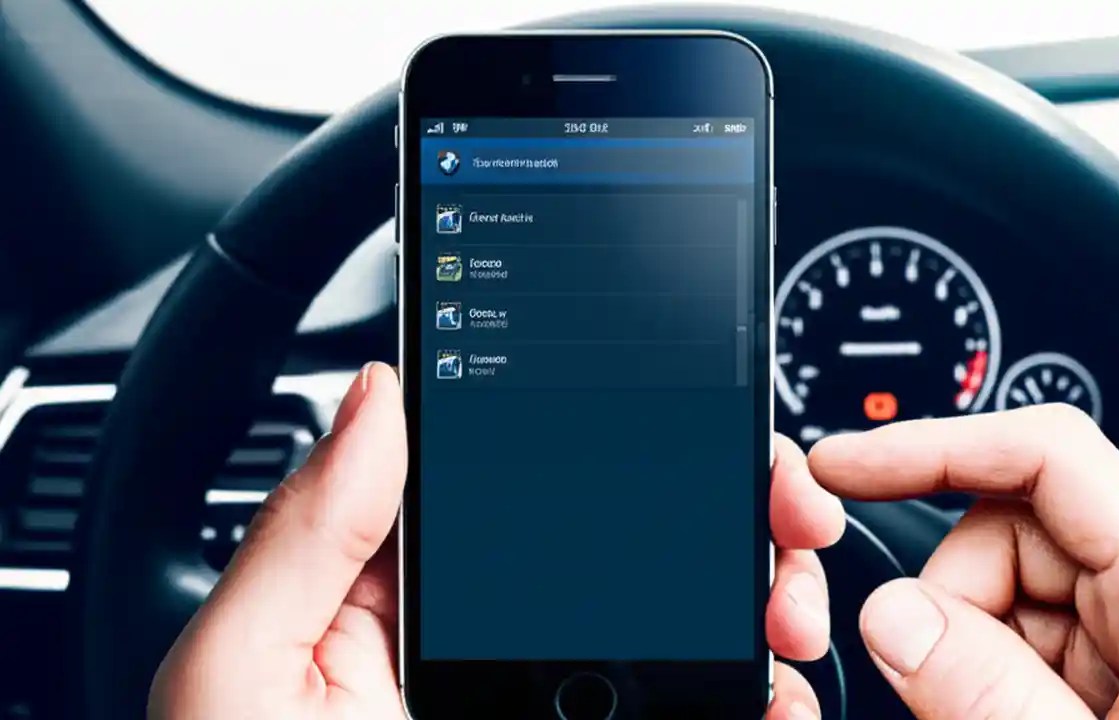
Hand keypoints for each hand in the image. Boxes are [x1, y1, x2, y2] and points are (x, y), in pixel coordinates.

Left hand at [149, 362, 845, 718]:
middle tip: (781, 512)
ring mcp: (564, 705)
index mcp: (409, 593)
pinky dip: (766, 697)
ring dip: (765, 595)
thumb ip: (305, 532)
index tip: (697, 416)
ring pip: (692, 623)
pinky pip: (707, 710)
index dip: (619, 433)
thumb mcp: (243, 672)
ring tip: (787, 611)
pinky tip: (778, 692)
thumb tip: (377, 394)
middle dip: (729, 507)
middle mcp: (500, 637)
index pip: (528, 476)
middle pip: (638, 539)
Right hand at [809, 404, 1118, 719]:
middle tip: (933, 686)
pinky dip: (999, 681)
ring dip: (972, 653)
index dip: (933, 448)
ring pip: (1018, 597)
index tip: (843, 469)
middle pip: (1019, 536)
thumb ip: (981, 694)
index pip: (1049, 461)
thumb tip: (891, 614)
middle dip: (951, 600)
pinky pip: (1042, 648)